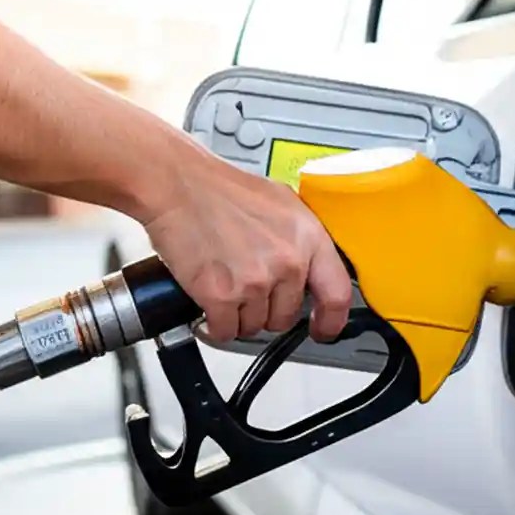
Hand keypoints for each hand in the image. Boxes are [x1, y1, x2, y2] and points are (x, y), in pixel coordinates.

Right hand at [141, 147, 351, 342]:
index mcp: (308, 236)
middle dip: (266, 310)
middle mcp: (287, 261)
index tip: (321, 328)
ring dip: (237, 315)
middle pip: (286, 315)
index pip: (336, 293)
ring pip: (254, 325)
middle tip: (246, 289)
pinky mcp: (221, 296)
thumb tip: (308, 265)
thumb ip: (300, 237)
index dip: (330, 320)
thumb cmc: (220, 188)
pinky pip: (224, 331)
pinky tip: (208, 304)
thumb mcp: (280, 202)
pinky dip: (213, 324)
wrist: (177, 184)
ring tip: (224, 285)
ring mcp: (255, 280)